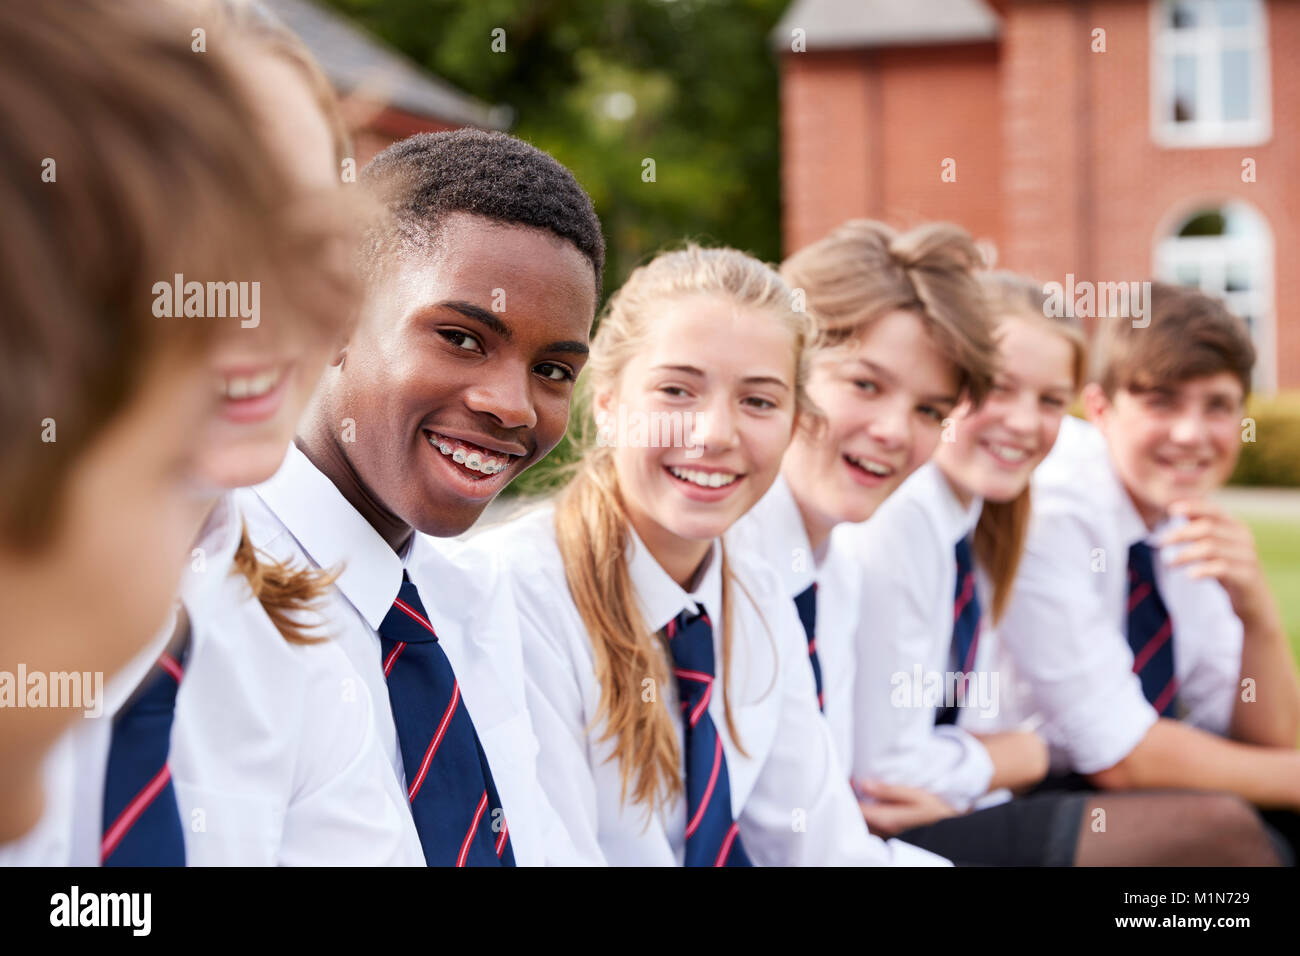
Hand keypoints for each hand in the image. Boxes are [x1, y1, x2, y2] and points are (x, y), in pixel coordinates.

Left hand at [853, 779, 958, 837]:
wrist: (951, 832)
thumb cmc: (935, 812)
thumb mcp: (914, 795)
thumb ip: (887, 791)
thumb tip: (864, 784)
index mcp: (886, 819)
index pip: (857, 808)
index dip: (850, 793)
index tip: (850, 781)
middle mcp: (883, 831)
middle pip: (858, 818)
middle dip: (854, 803)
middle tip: (853, 786)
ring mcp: (887, 837)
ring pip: (865, 825)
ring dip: (861, 811)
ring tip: (863, 795)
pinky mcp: (892, 838)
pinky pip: (873, 829)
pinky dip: (869, 818)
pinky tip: (874, 807)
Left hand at [1161, 499, 1275, 625]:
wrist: (1254, 602)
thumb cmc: (1228, 571)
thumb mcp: (1214, 548)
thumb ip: (1200, 530)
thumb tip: (1175, 509)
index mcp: (1235, 527)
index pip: (1213, 510)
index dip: (1193, 507)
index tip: (1171, 509)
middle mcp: (1243, 538)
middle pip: (1208, 528)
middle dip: (1180, 533)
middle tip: (1160, 542)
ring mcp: (1247, 556)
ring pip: (1211, 547)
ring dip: (1185, 554)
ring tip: (1169, 563)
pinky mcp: (1247, 575)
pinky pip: (1222, 568)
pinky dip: (1203, 570)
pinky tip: (1189, 575)